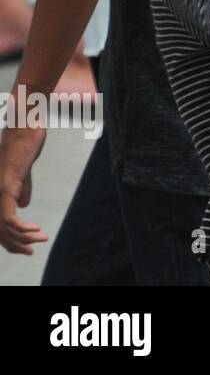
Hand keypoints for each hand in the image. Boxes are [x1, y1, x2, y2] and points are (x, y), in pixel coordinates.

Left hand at [0, 119, 47, 254]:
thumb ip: (22, 188)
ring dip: (22, 238)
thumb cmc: (25, 141)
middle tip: (32, 251)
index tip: (27, 247)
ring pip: (3, 228)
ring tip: (41, 238)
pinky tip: (35, 230)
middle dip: (15, 245)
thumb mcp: (24, 169)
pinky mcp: (5, 187)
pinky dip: (22, 229)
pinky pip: (10, 218)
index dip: (9, 240)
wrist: (25, 124)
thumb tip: (23, 206)